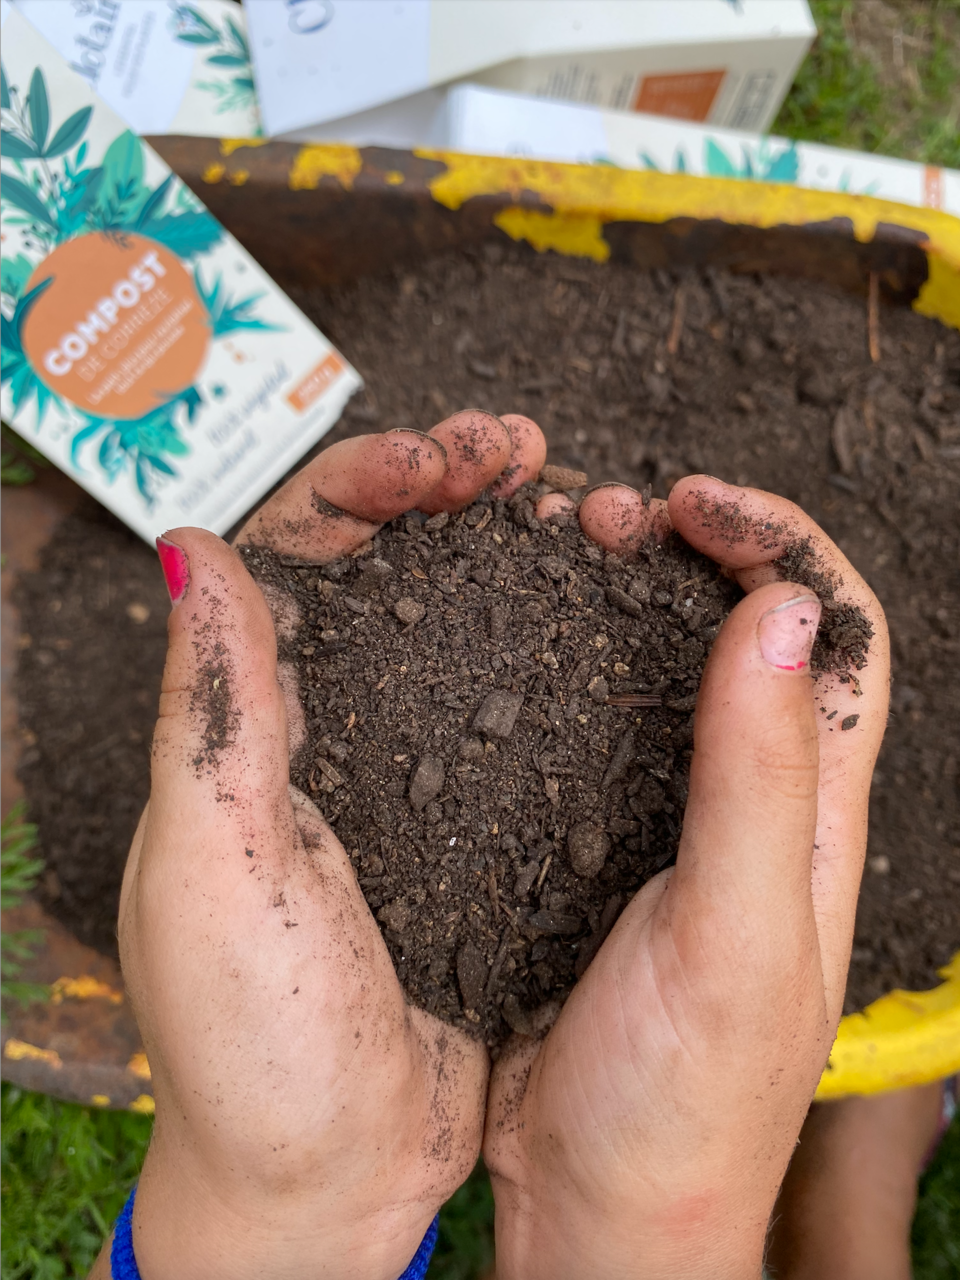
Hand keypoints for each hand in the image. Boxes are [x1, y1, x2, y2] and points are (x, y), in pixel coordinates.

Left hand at [96, 414, 544, 1278]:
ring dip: (516, 545)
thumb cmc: (249, 1047)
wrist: (330, 1177)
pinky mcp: (484, 816)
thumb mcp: (216, 875)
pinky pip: (524, 702)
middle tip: (522, 454)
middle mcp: (332, 722)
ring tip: (581, 507)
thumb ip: (211, 716)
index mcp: (248, 721)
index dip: (366, 482)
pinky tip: (608, 611)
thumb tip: (190, 547)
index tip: (437, 465)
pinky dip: (563, 641)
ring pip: (468, 616)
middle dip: (455, 486)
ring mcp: (415, 763)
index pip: (298, 551)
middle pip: (392, 561)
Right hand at [485, 477, 889, 1279]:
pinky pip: (596, 725)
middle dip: (698, 544)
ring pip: (671, 666)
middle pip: (756, 629)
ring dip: (626, 591)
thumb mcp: (736, 940)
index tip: (692, 506)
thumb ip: (762, 782)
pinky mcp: (596, 845)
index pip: (839, 631)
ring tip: (557, 550)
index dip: (779, 542)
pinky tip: (511, 646)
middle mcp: (753, 804)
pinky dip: (565, 659)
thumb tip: (782, 615)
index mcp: (812, 816)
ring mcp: (672, 822)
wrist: (600, 1210)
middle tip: (610, 515)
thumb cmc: (683, 1109)